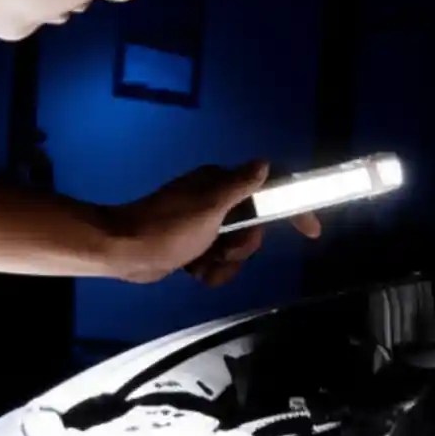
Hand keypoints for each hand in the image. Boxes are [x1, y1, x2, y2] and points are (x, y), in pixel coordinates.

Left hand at [104, 160, 321, 285]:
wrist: (123, 252)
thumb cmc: (167, 228)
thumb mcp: (210, 206)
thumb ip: (240, 185)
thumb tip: (265, 163)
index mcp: (221, 185)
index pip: (269, 191)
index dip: (294, 210)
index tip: (311, 230)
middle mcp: (216, 200)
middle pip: (255, 228)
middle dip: (243, 248)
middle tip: (223, 251)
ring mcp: (205, 224)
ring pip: (237, 250)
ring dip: (224, 264)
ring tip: (202, 266)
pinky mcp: (193, 245)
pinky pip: (219, 261)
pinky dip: (210, 271)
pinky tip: (194, 272)